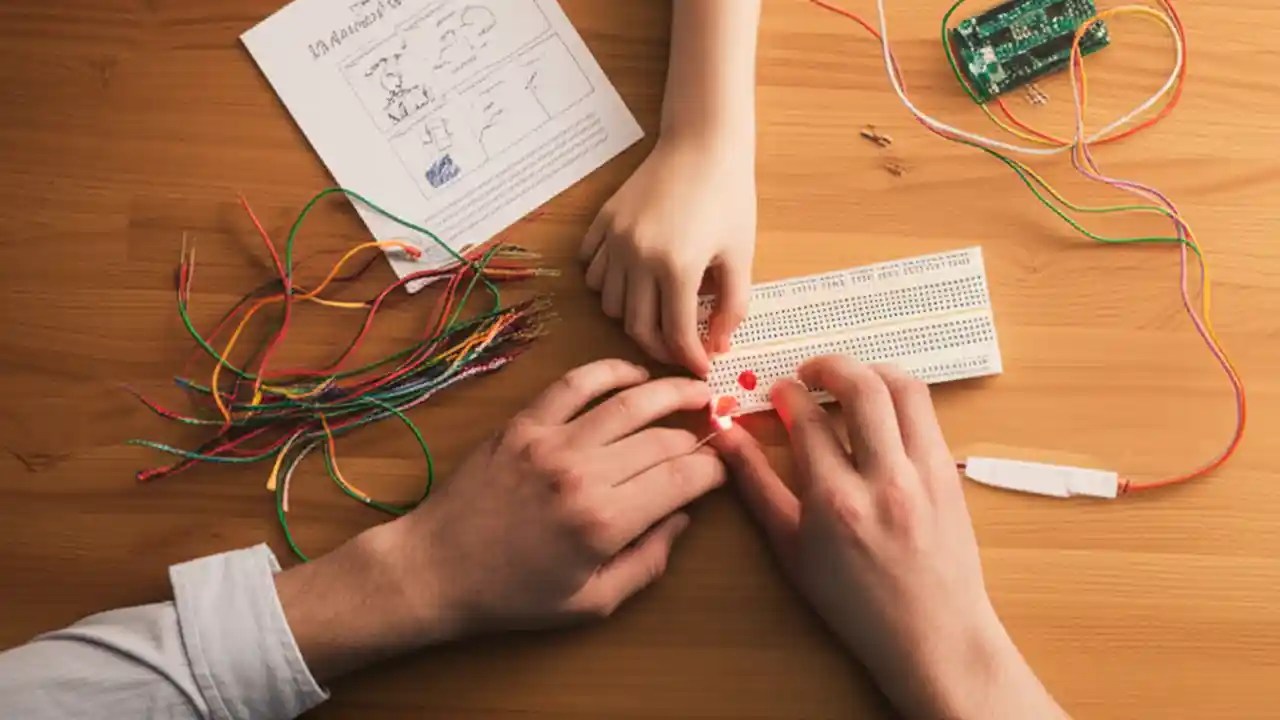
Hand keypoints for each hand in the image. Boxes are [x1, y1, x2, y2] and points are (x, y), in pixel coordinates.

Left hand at [278, 360, 725, 679]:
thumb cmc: (513, 595)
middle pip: (663, 437)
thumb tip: (682, 521)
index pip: (684, 477)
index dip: (715, 468)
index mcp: (605, 523)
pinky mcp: (523, 424)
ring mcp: (551, 441)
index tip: (723, 467)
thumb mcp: (591, 603)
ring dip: (670, 390)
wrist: (436, 569)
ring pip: (629, 401)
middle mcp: (584, 473)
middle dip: (697, 433)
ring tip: (695, 389)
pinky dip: (610, 371)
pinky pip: (575, 383)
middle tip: (713, 432)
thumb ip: (647, 564)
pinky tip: (634, 374)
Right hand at [580, 133, 755, 374]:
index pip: (675, 333)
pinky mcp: (603, 221)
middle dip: (659, 348)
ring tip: (654, 313)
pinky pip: (590, 268)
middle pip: (636, 326)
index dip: (688, 359)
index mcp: (677, 267)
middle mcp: (638, 256)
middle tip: (678, 350)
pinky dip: (605, 284)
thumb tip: (717, 347)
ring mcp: (615, 238)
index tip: (699, 369)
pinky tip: (629, 282)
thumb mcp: (741, 255)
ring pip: (608, 302)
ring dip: (630, 317)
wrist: (703, 143)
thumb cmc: (730, 197)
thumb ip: (732, 307)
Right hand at [716, 357, 1066, 718]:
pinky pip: (925, 414)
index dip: (785, 395)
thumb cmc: (853, 602)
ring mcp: (924, 473)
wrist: (932, 635)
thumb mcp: (791, 549)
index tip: (776, 393)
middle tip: (808, 373)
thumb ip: (757, 485)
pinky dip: (898, 397)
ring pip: (904, 388)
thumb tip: (726, 436)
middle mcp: (884, 479)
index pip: (806, 420)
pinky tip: (879, 409)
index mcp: (835, 501)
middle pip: (861, 387)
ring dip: (870, 370)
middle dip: (828, 365)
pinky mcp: (949, 473)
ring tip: (847, 380)